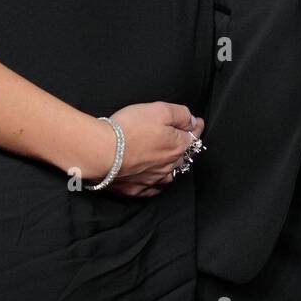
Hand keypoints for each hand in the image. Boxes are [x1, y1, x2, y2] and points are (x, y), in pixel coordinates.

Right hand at [84, 102, 204, 198]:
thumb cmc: (131, 128)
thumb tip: (192, 121)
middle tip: (182, 140)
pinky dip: (155, 183)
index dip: (196, 127)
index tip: (197, 123)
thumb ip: (180, 114)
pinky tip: (154, 180)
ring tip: (168, 159)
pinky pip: (151, 189)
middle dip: (184, 147)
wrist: (102, 152)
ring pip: (168, 174)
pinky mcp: (136, 190)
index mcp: (177, 146)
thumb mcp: (160, 110)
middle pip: (182, 156)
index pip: (193, 136)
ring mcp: (153, 180)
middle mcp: (168, 166)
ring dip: (170, 166)